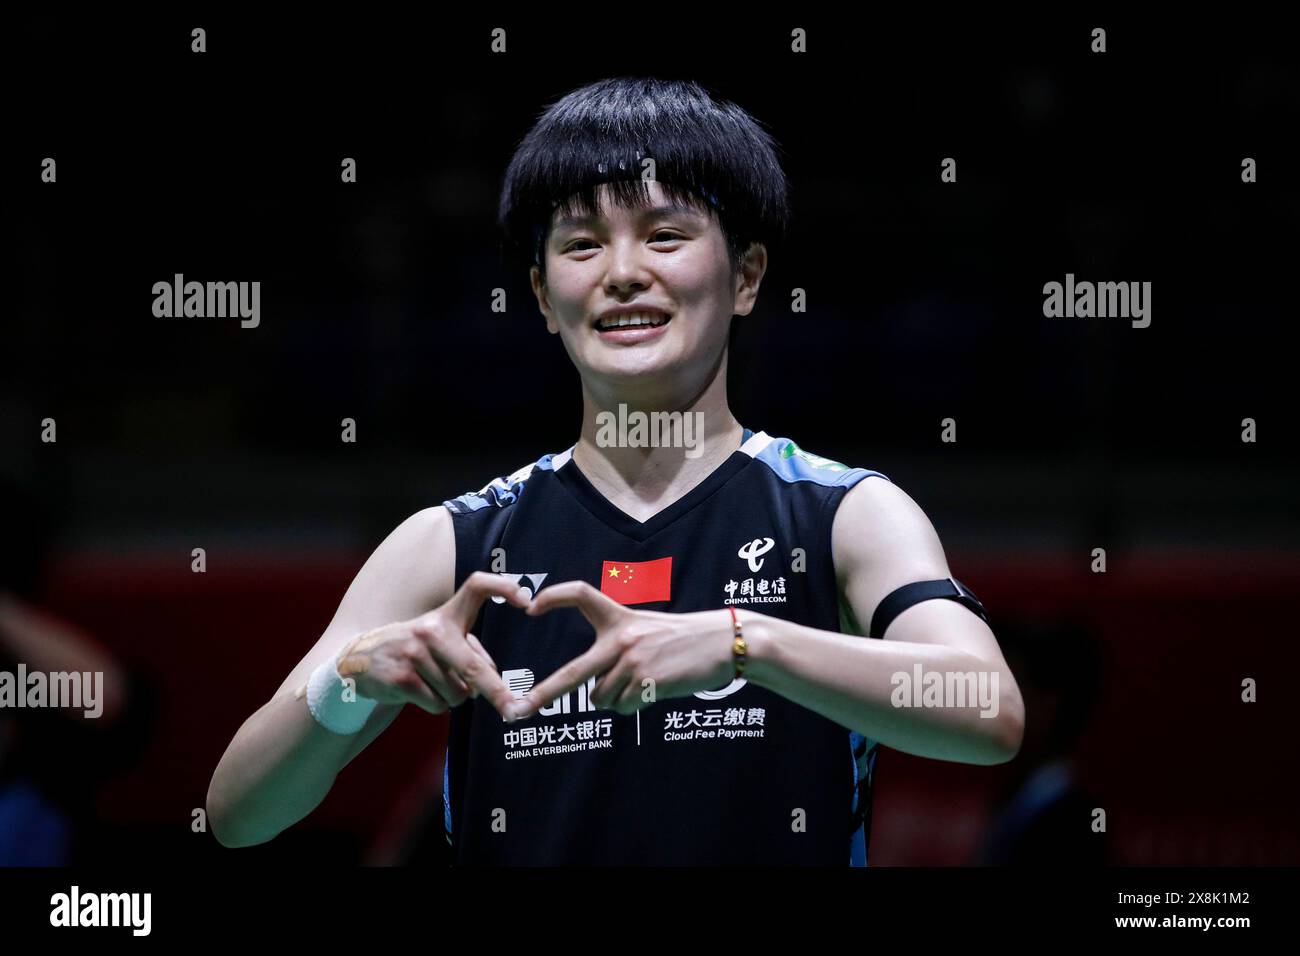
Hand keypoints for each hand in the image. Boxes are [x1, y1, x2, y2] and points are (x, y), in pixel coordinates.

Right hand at [309, 572, 530, 719]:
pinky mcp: (402, 677)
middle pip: (474, 669)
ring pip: (457, 694)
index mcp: (446, 615)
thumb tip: (493, 679)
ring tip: (433, 682)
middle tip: (516, 711)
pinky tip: (419, 690)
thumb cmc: (415, 649)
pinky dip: (435, 705)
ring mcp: (415, 653)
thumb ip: (471, 653)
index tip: (527, 600)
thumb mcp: (441, 640)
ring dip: (453, 697)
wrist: (359, 659)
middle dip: (497, 694)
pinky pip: (437, 705)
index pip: (477, 586)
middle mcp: (432, 630)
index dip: (503, 588)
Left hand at [509, 581, 735, 718]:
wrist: (722, 643)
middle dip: (545, 694)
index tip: (531, 606)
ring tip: (643, 682)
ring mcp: (633, 662)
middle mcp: (621, 639)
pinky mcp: (648, 683)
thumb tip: (596, 689)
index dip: (554, 596)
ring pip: (602, 699)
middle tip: (519, 711)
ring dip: (615, 699)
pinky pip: (624, 707)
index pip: (580, 594)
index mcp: (619, 618)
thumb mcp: (648, 629)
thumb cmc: (685, 639)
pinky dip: (634, 705)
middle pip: (574, 672)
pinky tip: (654, 689)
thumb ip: (618, 647)